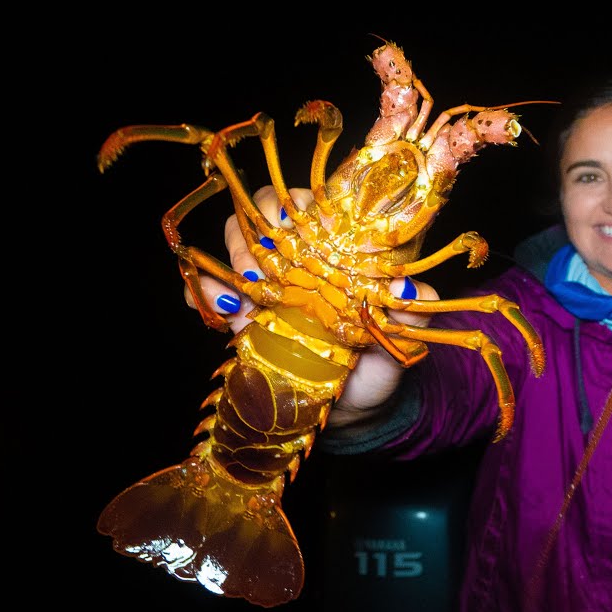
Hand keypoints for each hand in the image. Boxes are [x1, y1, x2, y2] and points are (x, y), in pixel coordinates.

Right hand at [183, 185, 436, 428]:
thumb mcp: (400, 339)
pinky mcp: (241, 311)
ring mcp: (269, 281)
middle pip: (270, 211)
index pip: (320, 203)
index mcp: (342, 250)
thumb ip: (409, 313)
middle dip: (262, 224)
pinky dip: (201, 288)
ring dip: (232, 253)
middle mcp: (303, 257)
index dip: (307, 204)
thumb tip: (411, 291)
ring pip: (236, 237)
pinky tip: (218, 308)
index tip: (305, 224)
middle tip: (265, 261)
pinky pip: (208, 286)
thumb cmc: (379, 362)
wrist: (350, 408)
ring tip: (245, 290)